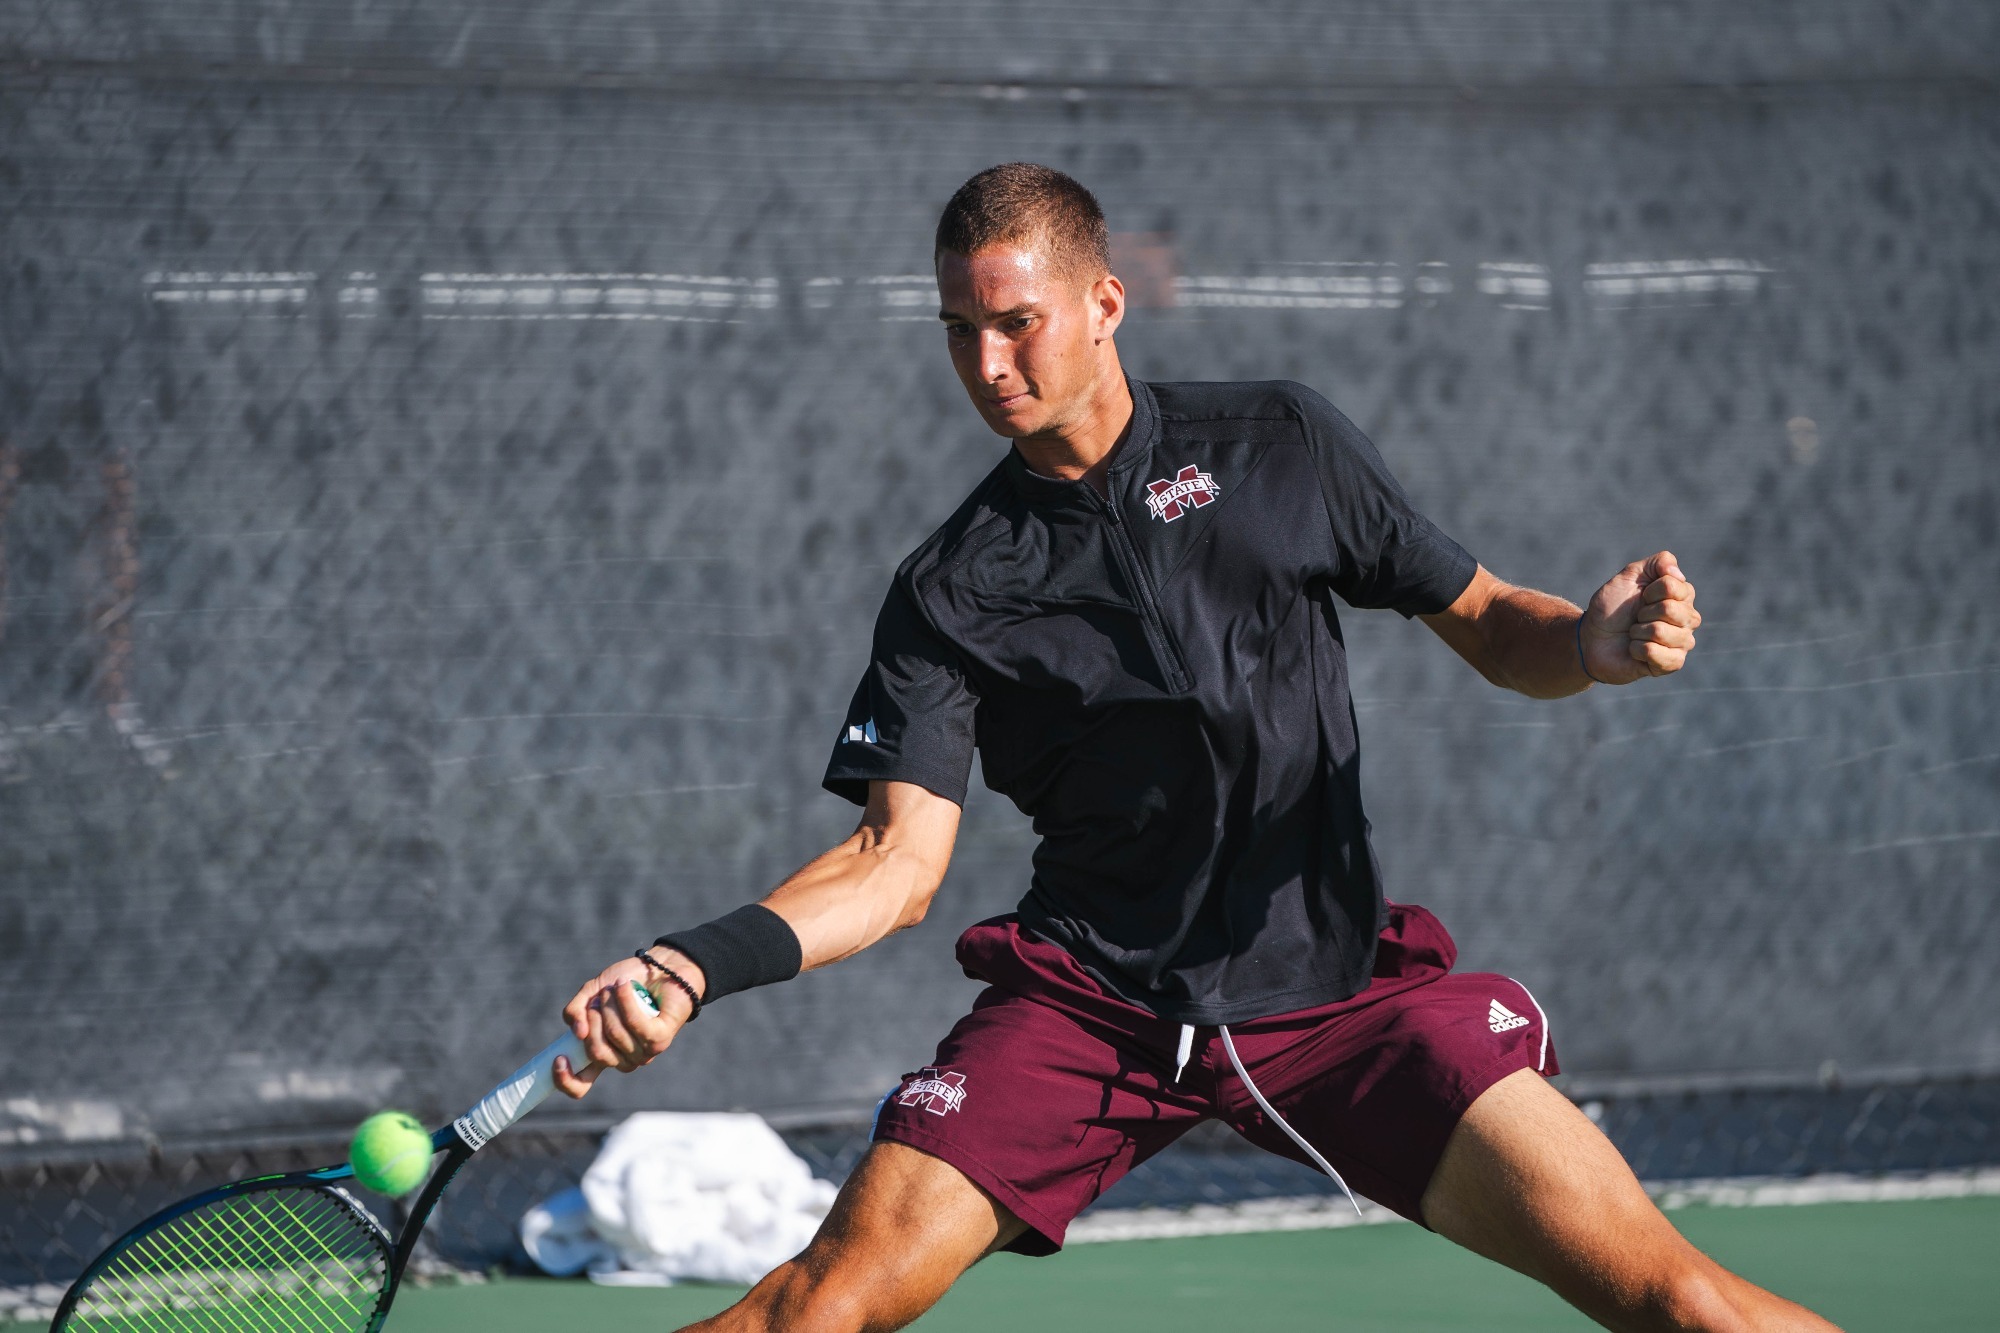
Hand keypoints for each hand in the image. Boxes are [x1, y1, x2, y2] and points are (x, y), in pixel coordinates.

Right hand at [552, 948, 704, 1098]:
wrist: (661, 966)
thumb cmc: (625, 983)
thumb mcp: (590, 993)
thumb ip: (575, 1011)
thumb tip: (577, 1034)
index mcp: (603, 1054)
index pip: (580, 1086)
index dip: (565, 1080)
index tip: (559, 1059)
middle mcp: (623, 1059)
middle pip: (596, 1053)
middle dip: (592, 1020)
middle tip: (599, 999)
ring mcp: (643, 1052)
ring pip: (615, 1035)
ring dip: (610, 1004)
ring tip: (616, 987)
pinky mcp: (660, 1039)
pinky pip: (635, 1024)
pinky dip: (625, 999)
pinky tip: (625, 985)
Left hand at [1581, 550, 1699, 683]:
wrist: (1592, 638)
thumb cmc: (1612, 607)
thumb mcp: (1630, 576)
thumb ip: (1658, 563)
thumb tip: (1677, 573)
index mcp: (1683, 596)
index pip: (1673, 586)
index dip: (1649, 591)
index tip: (1640, 597)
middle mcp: (1689, 619)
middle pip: (1670, 609)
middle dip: (1642, 612)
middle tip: (1636, 618)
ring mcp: (1682, 642)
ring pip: (1662, 632)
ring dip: (1637, 632)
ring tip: (1634, 634)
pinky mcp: (1672, 663)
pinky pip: (1658, 655)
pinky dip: (1637, 650)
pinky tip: (1635, 650)